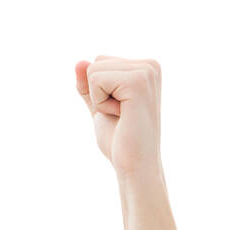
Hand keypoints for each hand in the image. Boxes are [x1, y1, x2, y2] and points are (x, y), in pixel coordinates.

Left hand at [75, 54, 162, 177]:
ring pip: (94, 70)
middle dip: (98, 92)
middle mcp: (150, 65)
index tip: (120, 112)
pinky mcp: (138, 81)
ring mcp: (146, 71)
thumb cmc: (120, 142)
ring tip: (122, 116)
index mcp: (145, 68)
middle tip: (120, 116)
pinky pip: (96, 79)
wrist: (135, 168)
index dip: (100, 91)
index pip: (100, 61)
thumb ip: (89, 85)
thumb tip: (78, 62)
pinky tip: (122, 116)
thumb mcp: (100, 107)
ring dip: (99, 99)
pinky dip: (101, 103)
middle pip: (97, 61)